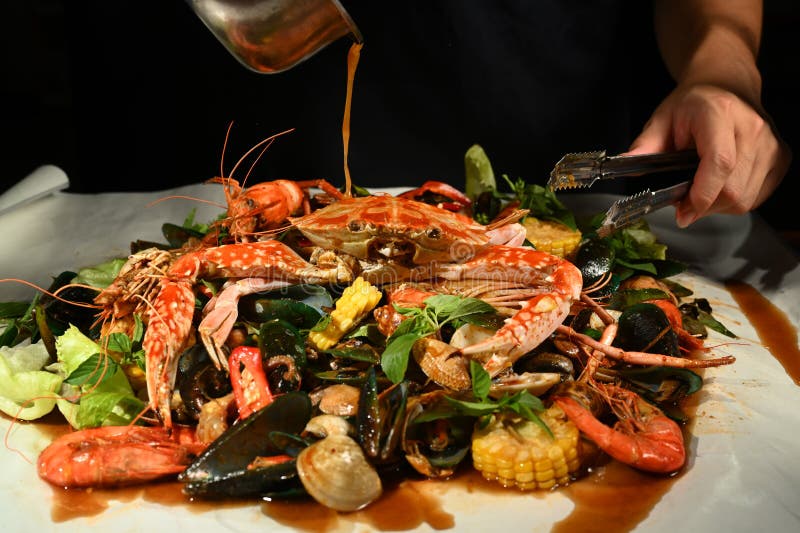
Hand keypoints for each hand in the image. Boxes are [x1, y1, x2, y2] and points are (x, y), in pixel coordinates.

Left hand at [627, 83, 790, 227]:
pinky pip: (756, 197)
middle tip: (682, 200)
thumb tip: (624, 165)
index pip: (720, 163)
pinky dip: (733, 201)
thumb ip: (645, 146)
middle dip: (703, 205)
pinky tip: (719, 185)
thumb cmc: (693, 105)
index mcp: (720, 114)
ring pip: (745, 199)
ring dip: (716, 205)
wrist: (726, 86)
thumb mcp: (661, 119)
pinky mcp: (781, 158)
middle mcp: (753, 128)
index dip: (701, 195)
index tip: (682, 212)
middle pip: (733, 189)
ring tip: (700, 188)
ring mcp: (772, 144)